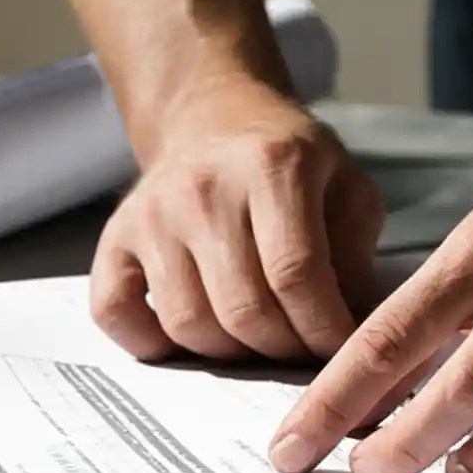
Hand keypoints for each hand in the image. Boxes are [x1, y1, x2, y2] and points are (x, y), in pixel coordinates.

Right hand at [89, 77, 383, 361]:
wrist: (216, 119)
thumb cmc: (292, 165)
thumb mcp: (347, 191)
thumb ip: (357, 260)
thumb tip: (357, 335)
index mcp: (272, 166)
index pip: (296, 274)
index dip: (323, 328)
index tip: (341, 350)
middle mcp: (204, 187)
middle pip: (243, 309)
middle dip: (283, 350)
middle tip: (303, 350)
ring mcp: (152, 212)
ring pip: (188, 323)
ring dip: (231, 354)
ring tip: (260, 340)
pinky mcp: (115, 236)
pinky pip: (116, 314)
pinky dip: (150, 343)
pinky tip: (192, 336)